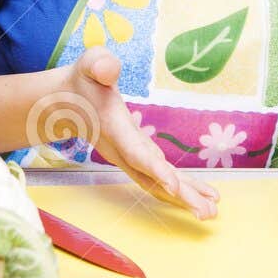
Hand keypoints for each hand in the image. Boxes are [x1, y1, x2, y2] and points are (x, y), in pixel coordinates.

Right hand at [63, 48, 218, 219]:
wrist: (66, 105)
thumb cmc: (82, 82)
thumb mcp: (88, 66)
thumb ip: (99, 65)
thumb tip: (108, 70)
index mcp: (115, 129)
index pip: (136, 153)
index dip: (155, 169)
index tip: (174, 186)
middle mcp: (124, 150)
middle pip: (153, 177)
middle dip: (179, 195)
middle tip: (206, 213)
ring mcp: (130, 157)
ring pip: (158, 182)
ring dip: (185, 198)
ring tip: (211, 211)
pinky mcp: (136, 158)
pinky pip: (159, 178)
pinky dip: (180, 189)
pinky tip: (202, 198)